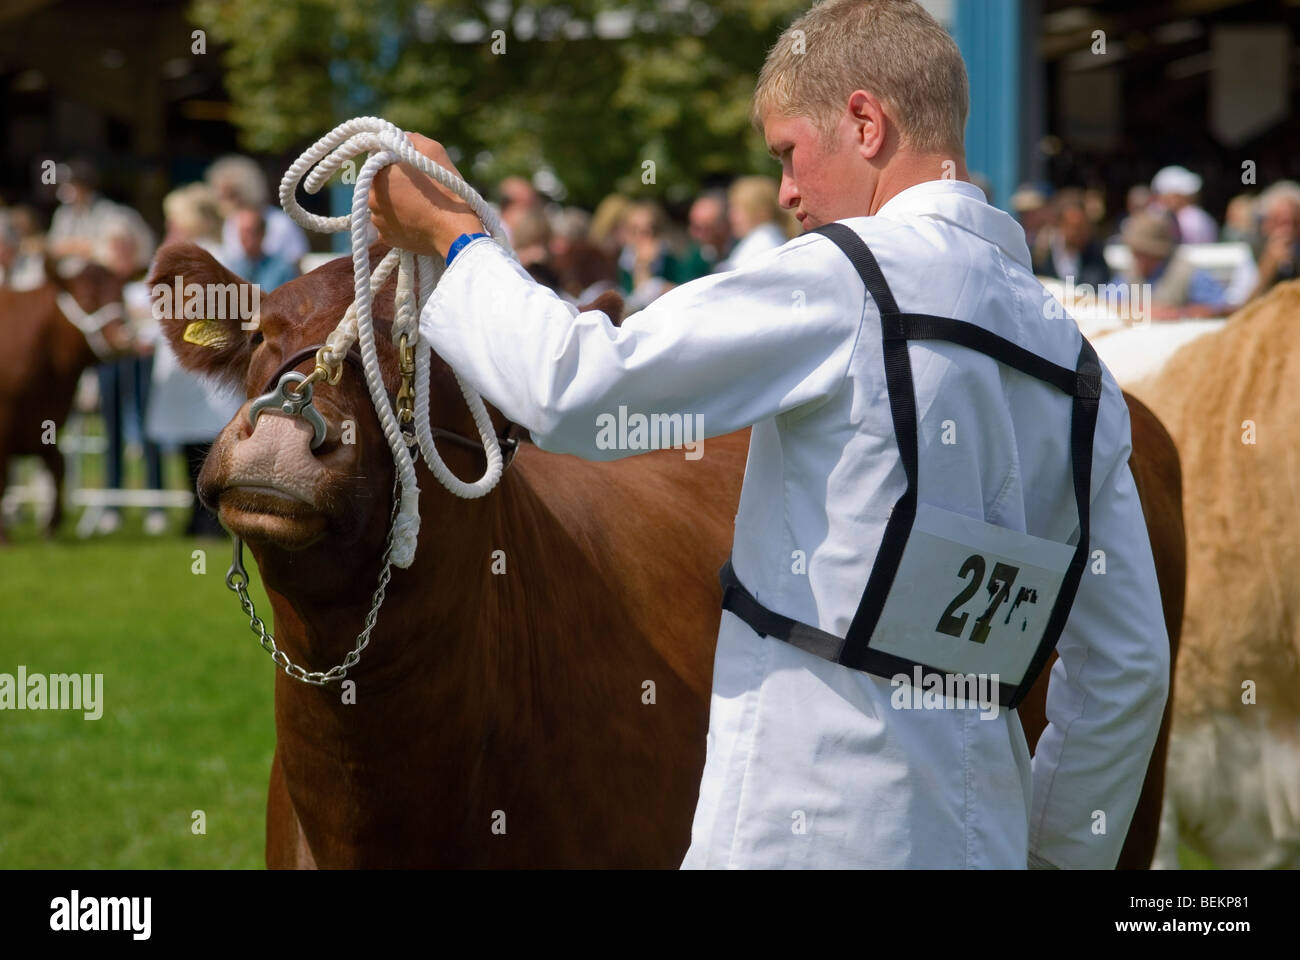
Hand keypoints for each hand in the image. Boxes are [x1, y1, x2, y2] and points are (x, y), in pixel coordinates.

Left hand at [368, 132, 484, 257]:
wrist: (455, 233)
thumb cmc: (445, 190)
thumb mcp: (433, 150)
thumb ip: (410, 139)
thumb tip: (399, 138)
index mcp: (378, 173)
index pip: (378, 159)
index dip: (395, 161)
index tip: (412, 168)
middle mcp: (371, 197)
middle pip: (380, 183)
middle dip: (395, 183)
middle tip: (419, 188)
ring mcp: (377, 220)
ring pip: (384, 204)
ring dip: (396, 202)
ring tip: (420, 205)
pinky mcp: (386, 238)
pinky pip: (389, 223)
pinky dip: (400, 220)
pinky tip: (417, 220)